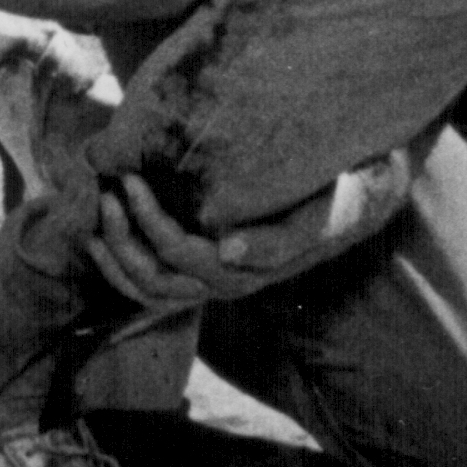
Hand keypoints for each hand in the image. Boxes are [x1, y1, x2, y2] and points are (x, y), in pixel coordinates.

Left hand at [83, 152, 411, 315]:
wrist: (367, 191)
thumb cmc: (346, 192)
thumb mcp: (327, 211)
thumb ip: (282, 237)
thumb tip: (227, 251)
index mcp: (253, 269)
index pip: (184, 257)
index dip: (149, 223)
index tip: (130, 177)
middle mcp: (230, 281)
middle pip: (158, 278)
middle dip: (124, 234)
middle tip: (111, 185)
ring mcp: (218, 279)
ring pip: (150, 288)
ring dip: (116, 253)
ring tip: (100, 206)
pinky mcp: (209, 267)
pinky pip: (154, 284)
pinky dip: (120, 263)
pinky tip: (99, 231)